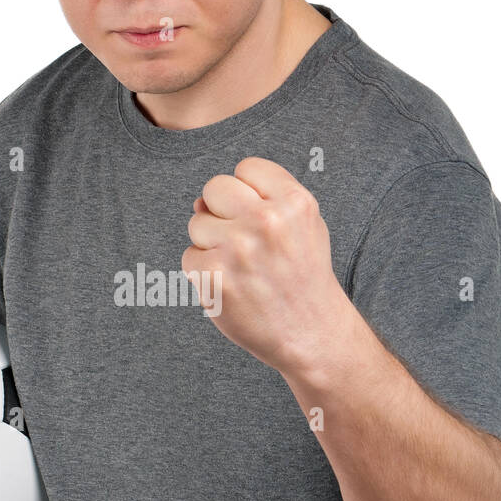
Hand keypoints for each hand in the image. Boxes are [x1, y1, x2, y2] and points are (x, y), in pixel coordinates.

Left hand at [181, 156, 352, 373]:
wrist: (311, 333)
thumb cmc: (303, 276)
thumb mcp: (304, 225)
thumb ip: (262, 199)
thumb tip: (200, 200)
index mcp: (294, 202)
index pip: (246, 167)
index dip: (249, 193)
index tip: (261, 218)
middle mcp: (267, 220)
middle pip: (214, 187)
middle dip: (222, 211)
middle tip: (244, 243)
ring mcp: (238, 248)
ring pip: (197, 223)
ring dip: (211, 244)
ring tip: (241, 267)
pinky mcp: (214, 277)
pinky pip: (189, 257)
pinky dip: (203, 272)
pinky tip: (231, 285)